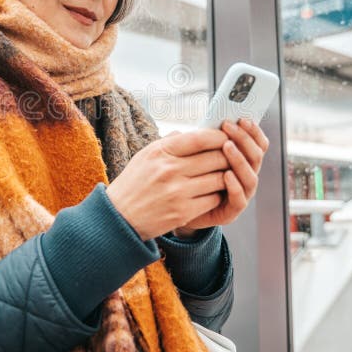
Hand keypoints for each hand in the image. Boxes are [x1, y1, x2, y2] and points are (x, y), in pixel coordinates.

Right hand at [106, 130, 230, 240]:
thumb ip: (169, 143)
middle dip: (228, 156)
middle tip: (232, 156)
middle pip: (215, 157)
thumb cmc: (134, 183)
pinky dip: (217, 195)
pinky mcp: (183, 212)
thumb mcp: (145, 156)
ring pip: (219, 179)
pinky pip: (213, 199)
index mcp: (161, 152)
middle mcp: (170, 170)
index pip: (200, 138)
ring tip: (225, 174)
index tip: (226, 136)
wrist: (120, 218)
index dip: (219, 136)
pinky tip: (214, 192)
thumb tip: (192, 133)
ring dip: (226, 176)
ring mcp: (178, 192)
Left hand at [175, 119, 268, 233]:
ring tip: (227, 146)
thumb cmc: (192, 175)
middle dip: (244, 139)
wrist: (180, 205)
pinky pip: (240, 199)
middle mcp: (246, 176)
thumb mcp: (199, 154)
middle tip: (230, 127)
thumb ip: (206, 140)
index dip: (254, 131)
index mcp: (243, 160)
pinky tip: (226, 175)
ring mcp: (242, 194)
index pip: (258, 144)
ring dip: (240, 159)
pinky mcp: (232, 211)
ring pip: (251, 176)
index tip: (243, 118)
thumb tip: (208, 122)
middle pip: (256, 156)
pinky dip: (235, 186)